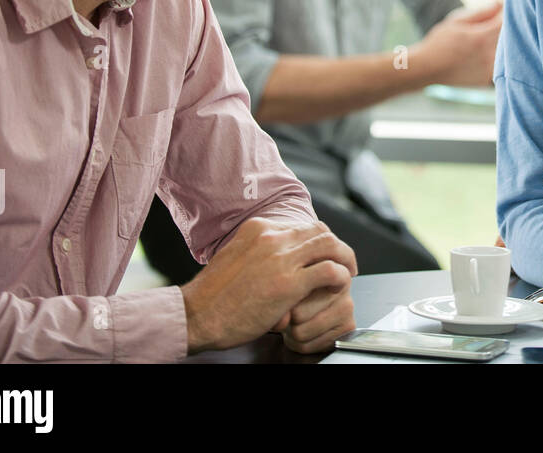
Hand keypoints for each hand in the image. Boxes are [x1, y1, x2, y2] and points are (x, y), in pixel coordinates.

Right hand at [181, 218, 356, 353]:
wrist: (195, 316)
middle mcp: (271, 237)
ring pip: (329, 245)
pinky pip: (328, 271)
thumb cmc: (212, 297)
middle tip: (344, 262)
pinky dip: (340, 276)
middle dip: (336, 247)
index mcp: (258, 229)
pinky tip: (340, 284)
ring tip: (348, 272)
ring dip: (344, 258)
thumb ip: (260, 257)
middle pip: (320, 231)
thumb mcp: (236, 260)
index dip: (318, 240)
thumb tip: (280, 265)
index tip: (323, 254)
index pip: (301, 226)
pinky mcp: (288, 284)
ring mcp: (281, 259)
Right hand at [414, 1, 502, 86]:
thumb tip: (499, 3)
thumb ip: (481, 13)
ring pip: (504, 51)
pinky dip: (493, 56)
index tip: (500, 4)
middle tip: (491, 19)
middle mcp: (489, 55)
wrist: (426, 69)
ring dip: (499, 42)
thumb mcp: (456, 21)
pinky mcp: (486, 79)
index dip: (504, 11)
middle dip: (502, 26)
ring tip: (482, 37)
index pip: (505, 21)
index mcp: (482, 38)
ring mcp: (489, 70)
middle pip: (508, 37)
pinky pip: (497, 64)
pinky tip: (480, 53)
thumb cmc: (438, 42)